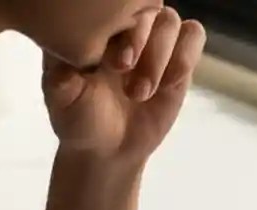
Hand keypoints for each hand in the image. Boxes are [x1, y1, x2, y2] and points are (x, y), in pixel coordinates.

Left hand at [42, 8, 205, 161]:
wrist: (108, 148)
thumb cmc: (79, 119)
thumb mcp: (62, 100)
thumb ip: (62, 76)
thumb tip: (70, 55)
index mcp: (91, 25)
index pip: (110, 4)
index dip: (117, 27)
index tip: (114, 64)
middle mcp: (123, 25)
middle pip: (145, 5)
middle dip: (140, 39)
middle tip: (125, 72)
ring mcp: (152, 39)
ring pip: (169, 20)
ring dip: (160, 55)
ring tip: (142, 92)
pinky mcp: (177, 57)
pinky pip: (194, 35)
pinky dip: (185, 58)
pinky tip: (168, 86)